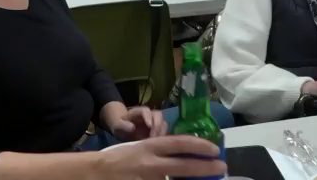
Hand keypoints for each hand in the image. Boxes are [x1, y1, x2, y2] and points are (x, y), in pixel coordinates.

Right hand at [95, 135, 225, 179]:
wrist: (94, 173)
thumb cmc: (120, 158)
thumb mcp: (141, 148)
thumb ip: (161, 152)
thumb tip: (188, 157)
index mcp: (149, 147)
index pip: (179, 144)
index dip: (199, 146)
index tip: (215, 150)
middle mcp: (150, 164)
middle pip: (183, 167)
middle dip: (205, 168)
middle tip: (222, 168)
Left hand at [111, 107, 166, 141]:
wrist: (123, 128)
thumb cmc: (120, 125)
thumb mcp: (118, 125)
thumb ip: (123, 125)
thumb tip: (132, 128)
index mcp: (139, 111)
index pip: (146, 111)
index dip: (148, 117)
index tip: (149, 125)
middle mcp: (149, 115)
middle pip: (158, 115)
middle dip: (157, 125)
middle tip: (154, 137)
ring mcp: (155, 122)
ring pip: (163, 124)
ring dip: (161, 133)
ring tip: (157, 144)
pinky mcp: (157, 130)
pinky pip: (164, 133)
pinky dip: (163, 139)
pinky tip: (159, 146)